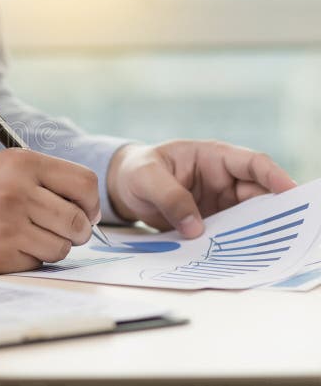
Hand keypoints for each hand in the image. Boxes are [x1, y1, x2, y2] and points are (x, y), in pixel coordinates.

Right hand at [0, 148, 99, 273]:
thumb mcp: (3, 166)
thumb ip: (45, 179)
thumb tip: (89, 209)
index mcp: (23, 163)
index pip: (84, 184)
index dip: (91, 203)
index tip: (86, 212)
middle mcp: (18, 191)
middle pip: (78, 221)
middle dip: (77, 231)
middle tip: (63, 231)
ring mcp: (7, 225)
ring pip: (61, 247)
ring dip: (51, 246)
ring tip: (28, 236)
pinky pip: (36, 263)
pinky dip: (28, 258)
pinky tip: (6, 245)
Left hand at [108, 140, 296, 237]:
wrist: (124, 188)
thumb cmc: (136, 171)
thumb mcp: (146, 178)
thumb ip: (170, 197)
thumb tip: (196, 229)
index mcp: (212, 157)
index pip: (252, 163)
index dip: (275, 176)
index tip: (291, 193)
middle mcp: (223, 179)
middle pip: (258, 195)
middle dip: (271, 212)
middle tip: (280, 235)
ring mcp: (219, 201)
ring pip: (248, 216)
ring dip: (254, 232)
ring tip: (261, 251)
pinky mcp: (211, 221)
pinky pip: (230, 232)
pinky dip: (235, 243)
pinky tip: (237, 257)